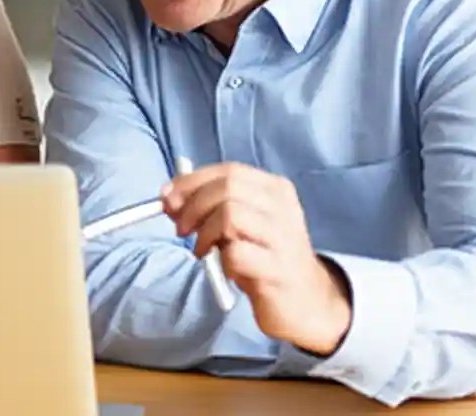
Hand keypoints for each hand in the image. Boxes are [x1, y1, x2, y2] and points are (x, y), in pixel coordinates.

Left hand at [162, 162, 350, 354]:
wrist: (309, 303)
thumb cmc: (267, 259)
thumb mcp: (242, 226)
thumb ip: (212, 207)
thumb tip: (169, 197)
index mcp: (276, 190)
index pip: (228, 171)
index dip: (191, 182)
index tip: (167, 198)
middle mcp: (283, 208)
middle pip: (227, 188)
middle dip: (193, 206)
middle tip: (181, 229)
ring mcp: (283, 239)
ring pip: (231, 215)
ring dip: (205, 234)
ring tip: (204, 251)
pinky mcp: (278, 270)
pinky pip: (236, 254)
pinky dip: (222, 261)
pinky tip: (228, 270)